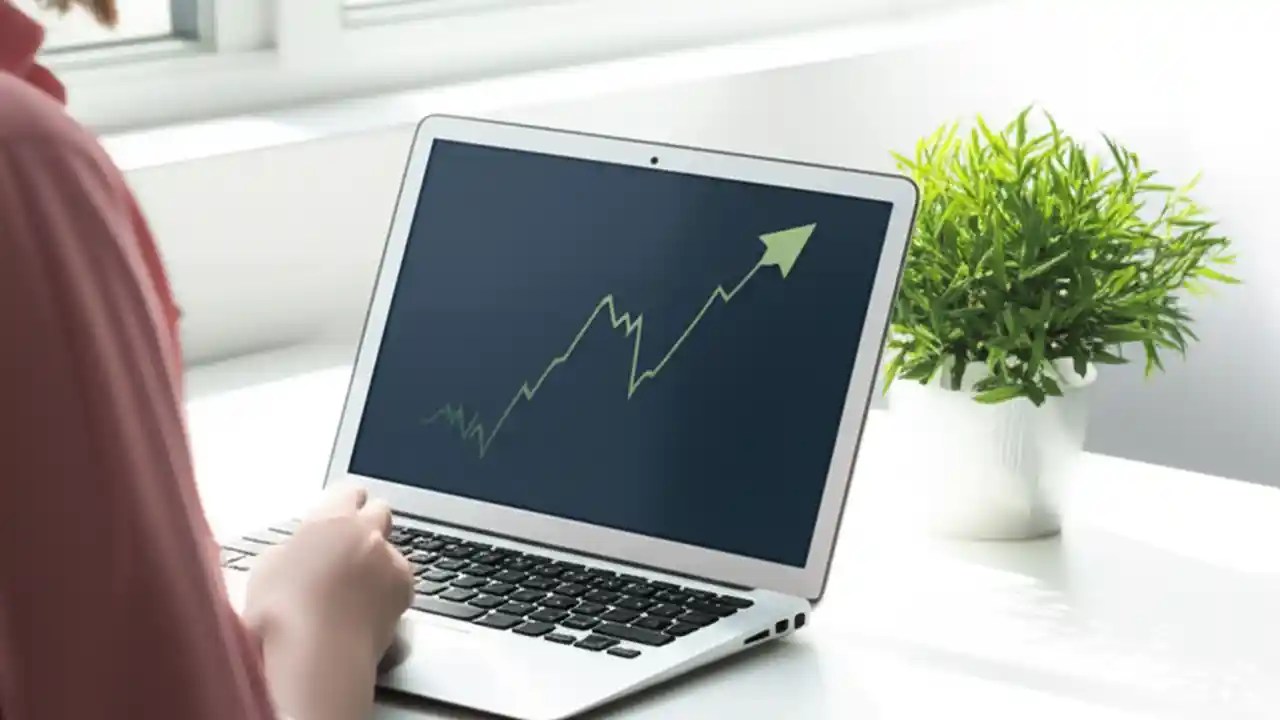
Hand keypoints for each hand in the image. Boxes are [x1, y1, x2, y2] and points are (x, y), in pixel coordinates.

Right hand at [243, 487, 413, 719]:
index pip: (348, 491)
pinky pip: (399, 582)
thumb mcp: (266, 568)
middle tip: (348, 548)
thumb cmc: (280, 612)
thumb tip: (300, 551)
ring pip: (391, 550)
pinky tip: (366, 611)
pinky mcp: (405, 594)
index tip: (337, 515)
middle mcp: (369, 534)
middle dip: (367, 525)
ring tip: (353, 592)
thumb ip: (291, 548)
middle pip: (379, 511)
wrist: (317, 655)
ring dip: (377, 561)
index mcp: (332, 520)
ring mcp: (392, 563)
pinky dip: (387, 591)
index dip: (342, 504)